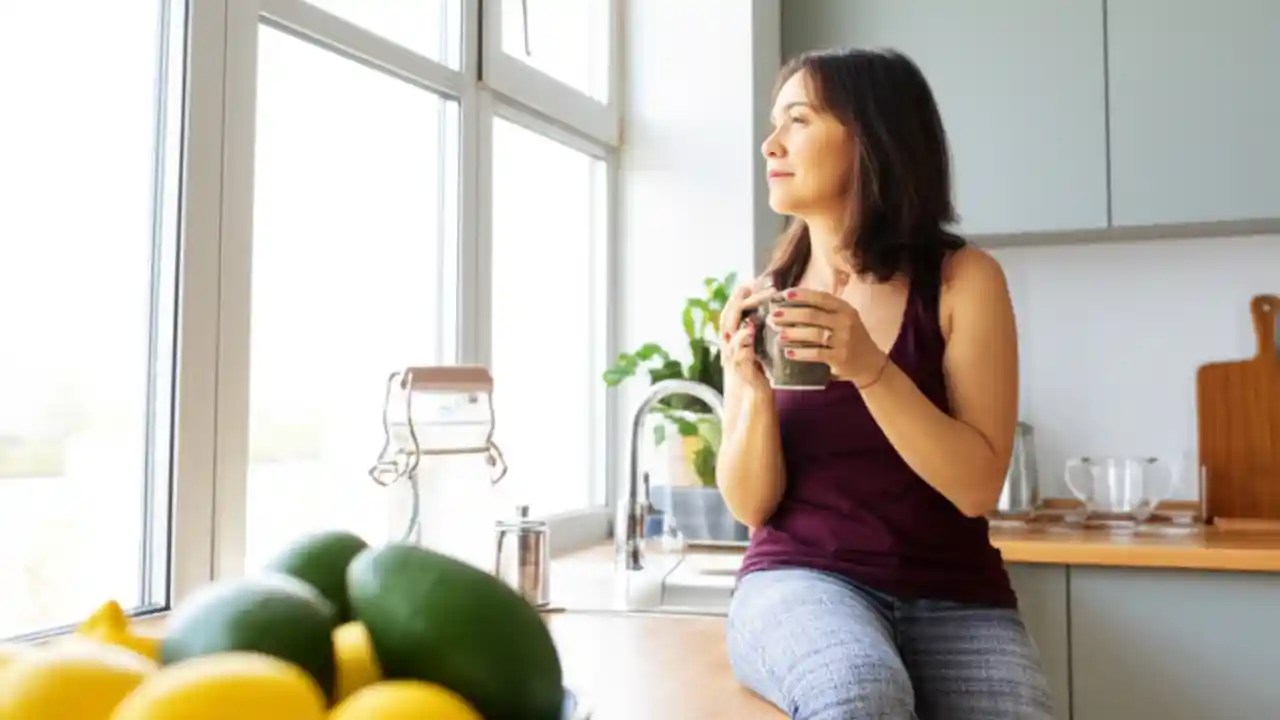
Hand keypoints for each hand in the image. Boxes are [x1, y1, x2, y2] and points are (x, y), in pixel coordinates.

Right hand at [719, 282, 774, 389]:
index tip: (754, 280)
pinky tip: (751, 329)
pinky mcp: (739, 367)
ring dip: (746, 311)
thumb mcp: (759, 345)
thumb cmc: (759, 370)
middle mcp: (728, 343)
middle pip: (732, 313)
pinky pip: (738, 350)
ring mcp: (731, 355)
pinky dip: (743, 339)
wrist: (753, 397)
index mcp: (732, 335)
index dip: (740, 294)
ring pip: (731, 327)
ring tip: (763, 299)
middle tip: (764, 286)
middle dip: (746, 297)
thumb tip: (774, 308)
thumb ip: (760, 329)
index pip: (733, 308)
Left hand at [769, 287, 888, 386]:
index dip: (801, 295)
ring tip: (778, 334)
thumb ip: (824, 311)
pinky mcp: (840, 357)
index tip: (784, 294)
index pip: (821, 297)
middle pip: (812, 315)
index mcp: (845, 309)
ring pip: (813, 334)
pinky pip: (816, 354)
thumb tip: (791, 303)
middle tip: (774, 316)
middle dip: (790, 314)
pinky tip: (789, 352)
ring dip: (792, 333)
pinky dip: (800, 353)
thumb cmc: (850, 337)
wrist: (869, 363)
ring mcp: (843, 340)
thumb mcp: (844, 319)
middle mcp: (845, 322)